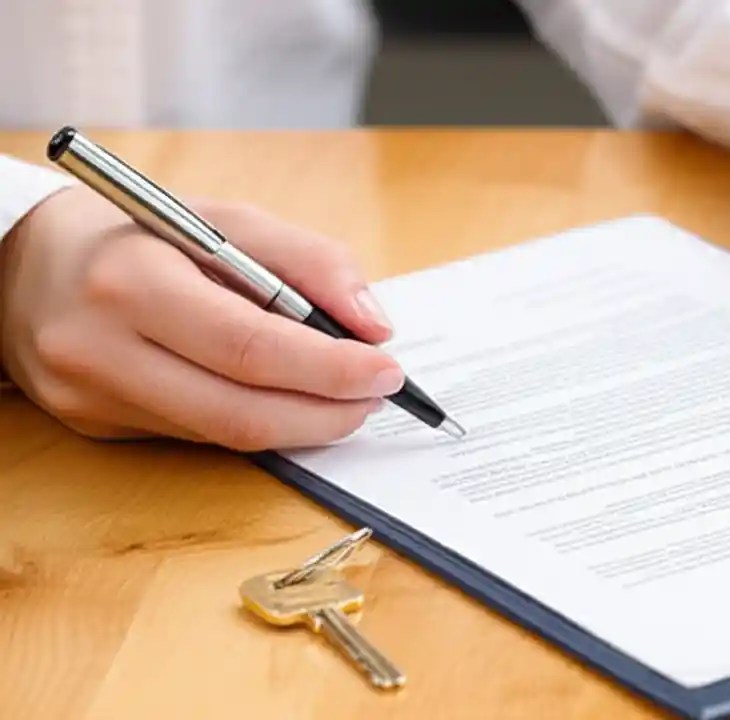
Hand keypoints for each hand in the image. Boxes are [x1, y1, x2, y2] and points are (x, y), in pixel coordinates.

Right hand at [0, 186, 401, 449]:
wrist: (21, 263)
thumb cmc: (136, 234)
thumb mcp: (224, 219)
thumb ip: (308, 262)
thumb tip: (374, 325)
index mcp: (132, 282)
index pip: (250, 348)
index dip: (330, 369)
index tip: (388, 368)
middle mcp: (102, 349)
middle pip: (240, 411)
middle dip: (327, 411)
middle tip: (378, 396)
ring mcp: (94, 398)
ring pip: (224, 435)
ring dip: (302, 424)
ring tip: (347, 400)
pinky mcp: (97, 426)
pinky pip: (199, 436)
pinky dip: (258, 422)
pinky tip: (290, 402)